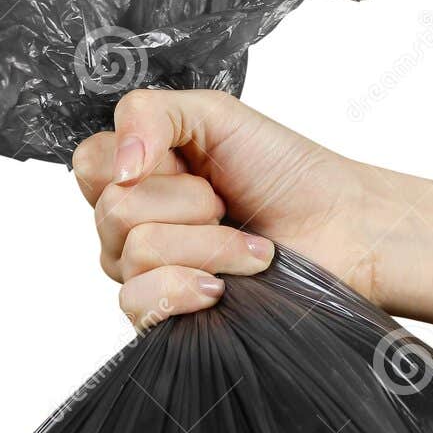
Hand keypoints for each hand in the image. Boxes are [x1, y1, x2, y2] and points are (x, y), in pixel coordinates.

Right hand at [71, 89, 380, 328]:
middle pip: (112, 211)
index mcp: (137, 176)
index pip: (89, 166)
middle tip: (226, 203)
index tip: (190, 162)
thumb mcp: (214, 114)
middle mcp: (133, 228)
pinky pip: (137, 304)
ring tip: (248, 247)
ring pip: (133, 254)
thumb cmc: (286, 173)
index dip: (137, 159)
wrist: (342, 230)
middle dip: (186, 202)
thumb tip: (118, 168)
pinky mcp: (168, 318)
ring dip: (206, 244)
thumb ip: (147, 114)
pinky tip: (223, 287)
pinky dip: (185, 288)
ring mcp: (150, 276)